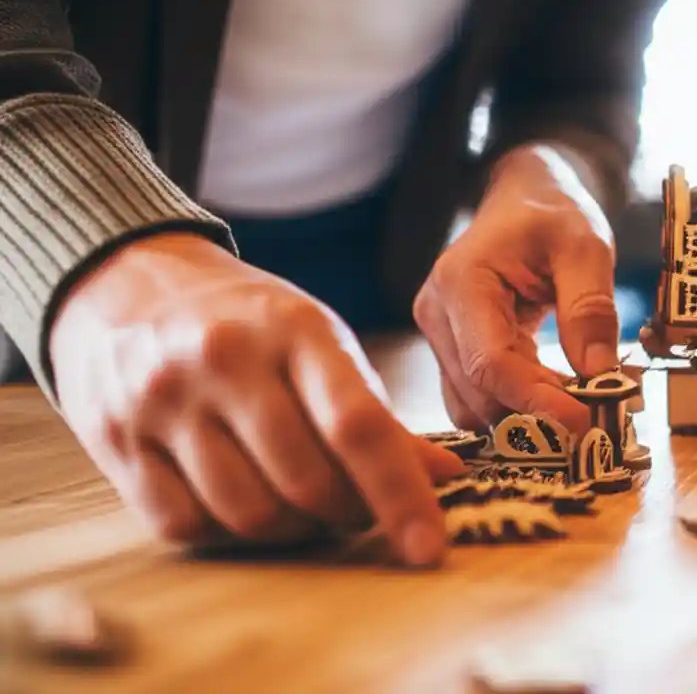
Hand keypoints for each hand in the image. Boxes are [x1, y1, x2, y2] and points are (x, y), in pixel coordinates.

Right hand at [50, 234, 465, 565]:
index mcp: (294, 330)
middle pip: (306, 483)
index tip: (430, 547)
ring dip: (292, 530)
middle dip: (347, 512)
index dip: (401, 495)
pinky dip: (229, 534)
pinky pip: (186, 524)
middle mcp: (224, 361)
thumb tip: (446, 476)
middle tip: (355, 505)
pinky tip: (245, 504)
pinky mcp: (115, 439)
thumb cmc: (249, 322)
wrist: (129, 284)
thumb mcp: (319, 343)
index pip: (359, 427)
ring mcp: (162, 400)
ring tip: (303, 506)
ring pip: (248, 513)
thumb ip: (376, 414)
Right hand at [415, 144, 618, 432]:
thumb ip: (590, 307)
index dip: (537, 401)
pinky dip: (516, 407)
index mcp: (461, 282)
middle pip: (479, 393)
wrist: (525, 198)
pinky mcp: (451, 351)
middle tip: (597, 418)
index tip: (584, 422)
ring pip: (474, 406)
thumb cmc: (553, 213)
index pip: (491, 363)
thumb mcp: (586, 246)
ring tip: (579, 404)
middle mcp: (436, 314)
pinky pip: (477, 398)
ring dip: (525, 417)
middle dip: (536, 414)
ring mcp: (438, 336)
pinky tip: (555, 396)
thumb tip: (600, 374)